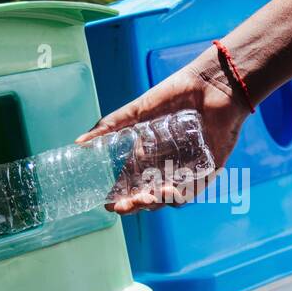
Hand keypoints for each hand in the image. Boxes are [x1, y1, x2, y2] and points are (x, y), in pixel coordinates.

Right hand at [77, 45, 250, 213]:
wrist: (212, 84)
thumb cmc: (175, 93)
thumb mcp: (136, 111)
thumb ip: (110, 127)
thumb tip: (79, 143)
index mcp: (149, 155)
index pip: (132, 183)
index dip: (120, 195)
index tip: (108, 203)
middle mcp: (167, 165)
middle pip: (149, 194)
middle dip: (135, 204)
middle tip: (124, 206)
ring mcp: (188, 169)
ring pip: (170, 196)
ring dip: (156, 202)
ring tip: (145, 198)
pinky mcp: (208, 169)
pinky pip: (194, 190)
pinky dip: (181, 195)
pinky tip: (168, 192)